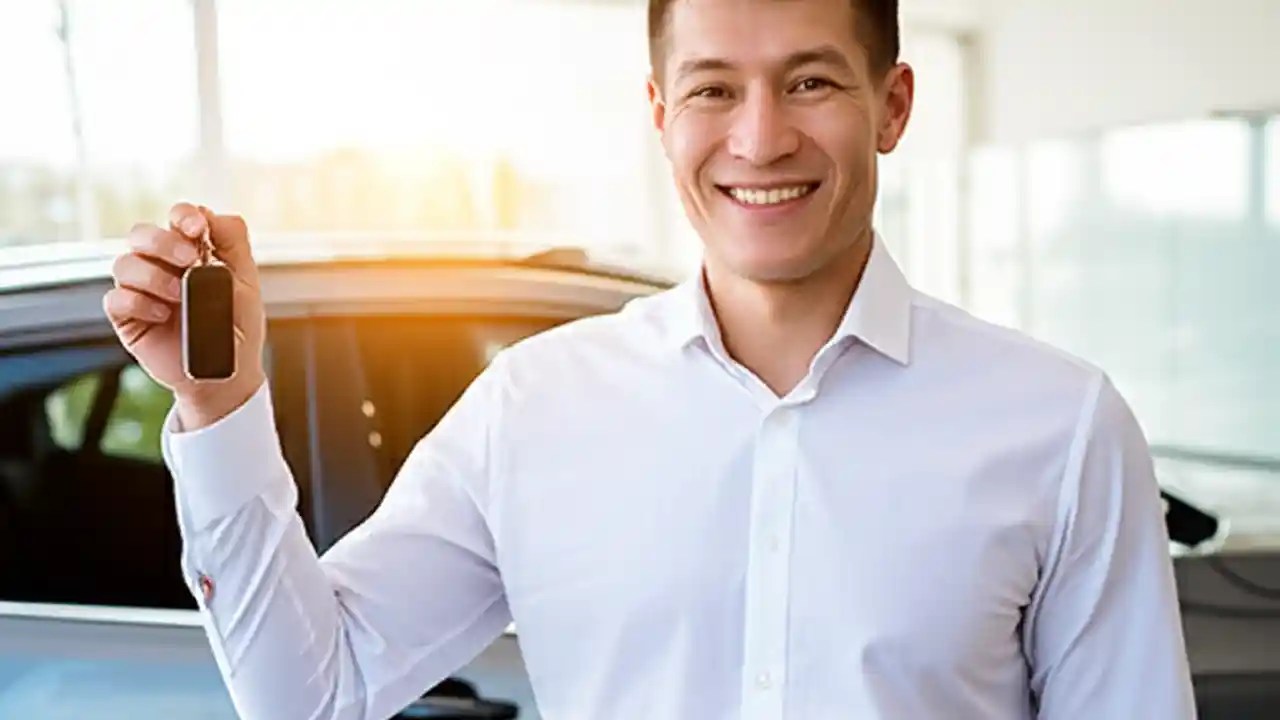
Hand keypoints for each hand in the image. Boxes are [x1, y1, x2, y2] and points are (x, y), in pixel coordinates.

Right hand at [104, 202, 266, 429]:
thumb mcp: (246, 285)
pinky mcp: (127, 317)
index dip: (183, 216)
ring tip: (178, 296)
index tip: (198, 230)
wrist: (226, 374)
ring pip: (124, 263)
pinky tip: (162, 315)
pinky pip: (115, 298)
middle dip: (162, 241)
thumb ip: (234, 246)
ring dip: (152, 275)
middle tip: (188, 261)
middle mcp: (161, 267)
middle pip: (141, 233)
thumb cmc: (237, 329)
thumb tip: (215, 215)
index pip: (177, 219)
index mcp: (191, 253)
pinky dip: (138, 302)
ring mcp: (142, 290)